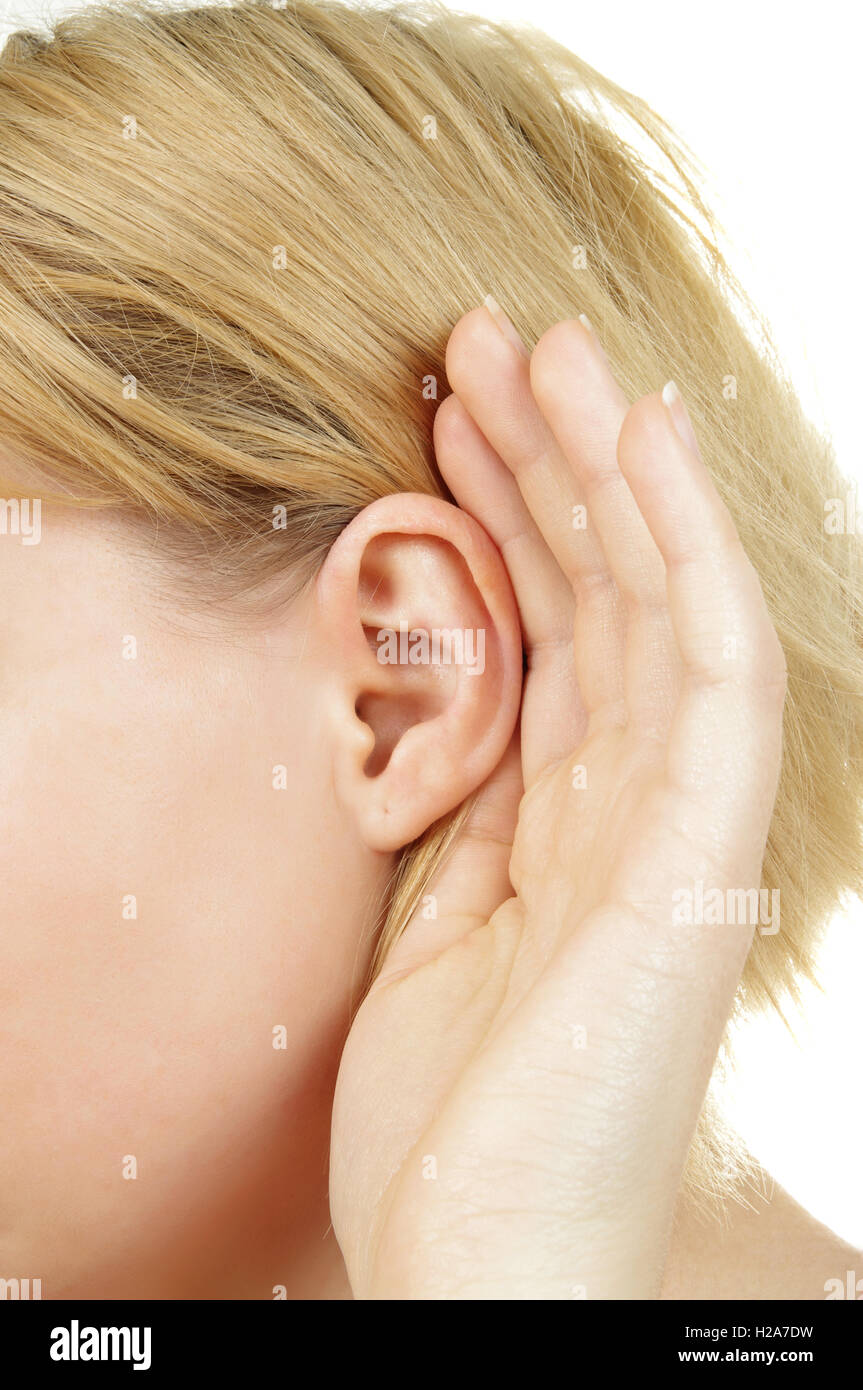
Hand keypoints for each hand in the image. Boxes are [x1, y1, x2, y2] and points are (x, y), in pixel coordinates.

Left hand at [329, 304, 786, 1298]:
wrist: (487, 1265)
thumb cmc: (454, 1115)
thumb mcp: (436, 919)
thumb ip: (471, 799)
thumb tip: (462, 687)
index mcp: (569, 815)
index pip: (548, 627)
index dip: (504, 511)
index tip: (443, 413)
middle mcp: (635, 801)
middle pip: (599, 592)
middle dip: (544, 458)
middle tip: (483, 341)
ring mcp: (678, 821)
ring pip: (652, 599)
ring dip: (600, 463)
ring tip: (538, 347)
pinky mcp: (702, 854)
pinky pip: (709, 668)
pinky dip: (684, 543)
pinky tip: (642, 434)